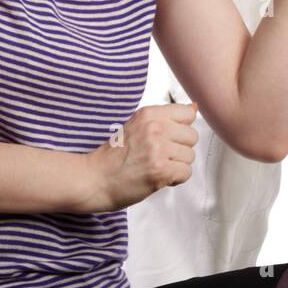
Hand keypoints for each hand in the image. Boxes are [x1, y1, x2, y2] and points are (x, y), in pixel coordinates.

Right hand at [82, 102, 199, 211]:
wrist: (92, 179)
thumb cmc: (113, 157)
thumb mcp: (137, 126)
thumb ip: (165, 118)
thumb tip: (195, 107)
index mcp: (149, 114)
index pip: (188, 113)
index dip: (181, 129)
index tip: (168, 138)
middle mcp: (155, 128)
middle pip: (192, 136)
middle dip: (179, 149)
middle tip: (159, 156)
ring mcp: (158, 149)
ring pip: (190, 156)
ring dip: (176, 165)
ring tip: (155, 167)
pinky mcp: (160, 170)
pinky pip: (186, 173)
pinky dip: (175, 179)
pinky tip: (157, 177)